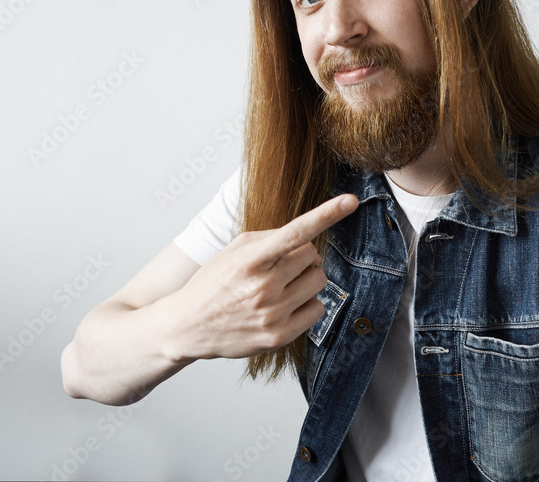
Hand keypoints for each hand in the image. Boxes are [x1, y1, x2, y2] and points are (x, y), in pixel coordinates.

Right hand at [171, 193, 358, 360]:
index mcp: (250, 259)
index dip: (325, 214)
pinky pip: (318, 309)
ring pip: (319, 281)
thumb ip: (271, 238)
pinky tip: (285, 306)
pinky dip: (307, 304)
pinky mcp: (279, 336)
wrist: (188, 325)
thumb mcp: (235, 250)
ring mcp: (272, 313)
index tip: (350, 201)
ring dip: (306, 279)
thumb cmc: (214, 282)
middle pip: (312, 256)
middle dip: (301, 257)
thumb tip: (308, 241)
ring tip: (281, 286)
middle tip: (280, 266)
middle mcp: (263, 287)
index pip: (295, 232)